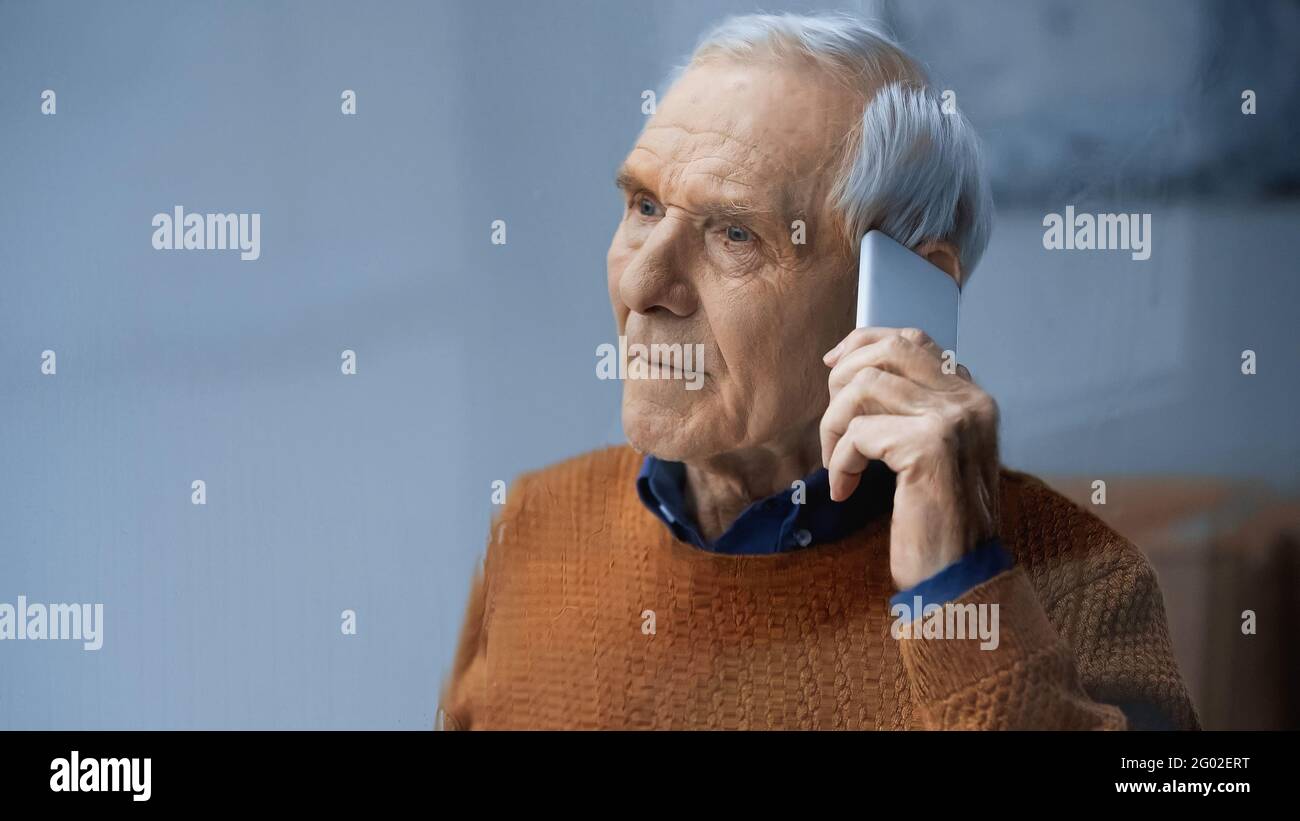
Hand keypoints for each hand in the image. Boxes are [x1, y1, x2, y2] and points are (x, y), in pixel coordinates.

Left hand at [820, 327, 999, 589]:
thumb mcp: (931, 455)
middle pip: (888, 350)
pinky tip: (845, 490)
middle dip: (843, 379)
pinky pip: (859, 433)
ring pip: (865, 385)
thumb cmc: (938, 524)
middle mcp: (971, 401)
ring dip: (834, 424)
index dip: (865, 343)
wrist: (962, 579)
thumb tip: (855, 370)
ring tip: (836, 464)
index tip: (832, 365)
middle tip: (832, 425)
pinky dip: (841, 460)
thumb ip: (911, 412)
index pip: (914, 340)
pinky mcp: (930, 447)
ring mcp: (954, 420)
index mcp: (974, 399)